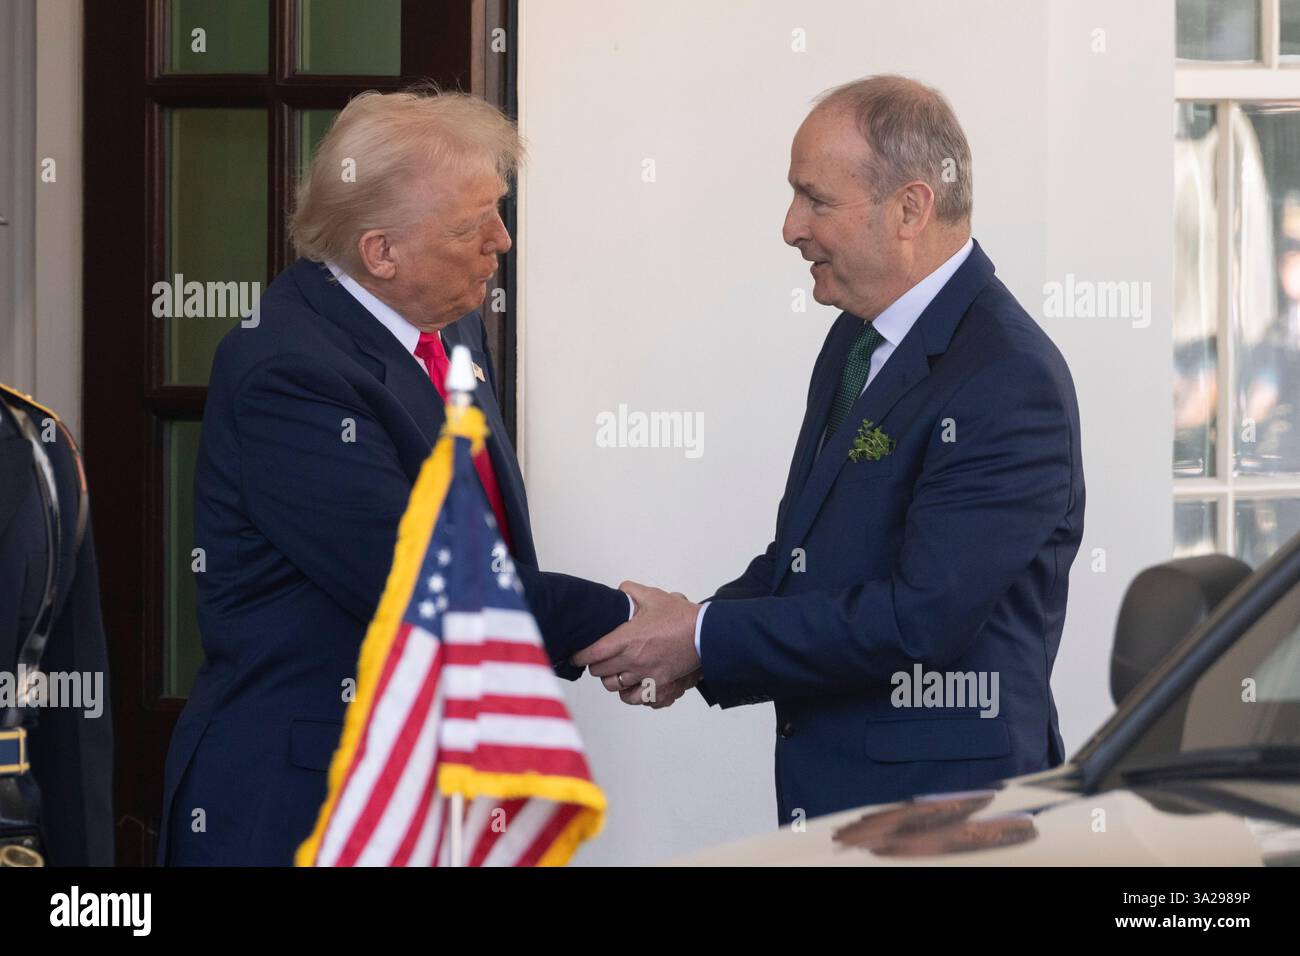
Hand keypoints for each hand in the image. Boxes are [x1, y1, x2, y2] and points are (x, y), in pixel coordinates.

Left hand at [571, 581, 700, 705]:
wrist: (706, 635)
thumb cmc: (681, 617)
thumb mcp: (654, 596)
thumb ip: (631, 591)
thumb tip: (619, 591)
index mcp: (628, 638)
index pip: (593, 653)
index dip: (580, 656)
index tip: (577, 655)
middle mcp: (634, 660)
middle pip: (600, 671)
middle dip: (594, 665)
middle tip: (596, 659)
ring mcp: (646, 675)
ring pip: (614, 686)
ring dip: (610, 678)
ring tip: (612, 671)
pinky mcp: (659, 686)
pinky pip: (635, 698)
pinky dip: (628, 693)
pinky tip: (629, 684)